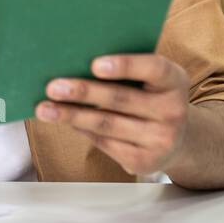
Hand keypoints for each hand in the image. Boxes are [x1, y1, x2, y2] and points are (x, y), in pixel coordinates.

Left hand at [36, 53, 190, 175]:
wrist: (178, 140)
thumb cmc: (152, 98)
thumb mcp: (151, 81)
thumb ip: (128, 71)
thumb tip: (76, 61)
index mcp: (175, 81)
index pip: (153, 68)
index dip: (125, 65)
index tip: (94, 64)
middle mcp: (173, 111)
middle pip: (121, 99)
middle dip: (83, 92)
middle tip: (53, 87)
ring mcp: (161, 139)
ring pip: (107, 124)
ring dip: (72, 115)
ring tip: (45, 108)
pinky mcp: (144, 161)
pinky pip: (105, 142)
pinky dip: (82, 129)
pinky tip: (65, 121)